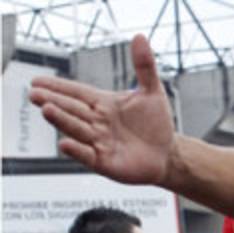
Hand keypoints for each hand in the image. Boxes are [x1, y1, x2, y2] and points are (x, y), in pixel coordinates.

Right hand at [28, 34, 175, 185]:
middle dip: (53, 101)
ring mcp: (99, 142)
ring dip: (62, 120)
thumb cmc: (156, 123)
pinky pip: (88, 155)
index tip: (36, 80)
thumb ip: (144, 67)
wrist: (168, 154)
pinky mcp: (105, 162)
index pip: (77, 92)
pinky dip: (77, 150)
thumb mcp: (152, 92)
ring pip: (77, 129)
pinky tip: (64, 144)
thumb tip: (140, 37)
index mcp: (103, 104)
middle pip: (72, 109)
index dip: (58, 87)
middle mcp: (96, 122)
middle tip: (34, 93)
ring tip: (46, 109)